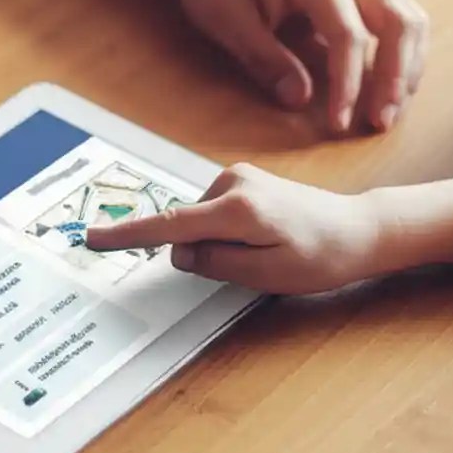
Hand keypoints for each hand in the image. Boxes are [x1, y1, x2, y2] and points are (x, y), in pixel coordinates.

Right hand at [86, 163, 388, 293]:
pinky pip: (212, 214)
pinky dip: (224, 231)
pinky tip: (263, 236)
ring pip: (200, 223)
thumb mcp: (268, 274)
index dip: (129, 235)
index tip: (94, 237)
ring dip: (219, 242)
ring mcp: (237, 177)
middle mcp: (233, 183)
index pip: (171, 226)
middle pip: (188, 228)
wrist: (358, 230)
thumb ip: (216, 263)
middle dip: (205, 253)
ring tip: (268, 249)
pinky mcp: (241, 179)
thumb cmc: (321, 256)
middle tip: (259, 263)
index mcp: (239, 210)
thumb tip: (179, 253)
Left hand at [162, 0, 427, 132]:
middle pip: (396, 22)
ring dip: (406, 66)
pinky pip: (397, 15)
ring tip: (390, 110)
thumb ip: (264, 59)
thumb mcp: (225, 20)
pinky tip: (389, 84)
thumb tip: (300, 100)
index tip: (338, 123)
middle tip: (381, 122)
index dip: (348, 84)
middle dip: (394, 77)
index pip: (347, 35)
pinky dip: (400, 51)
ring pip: (407, 17)